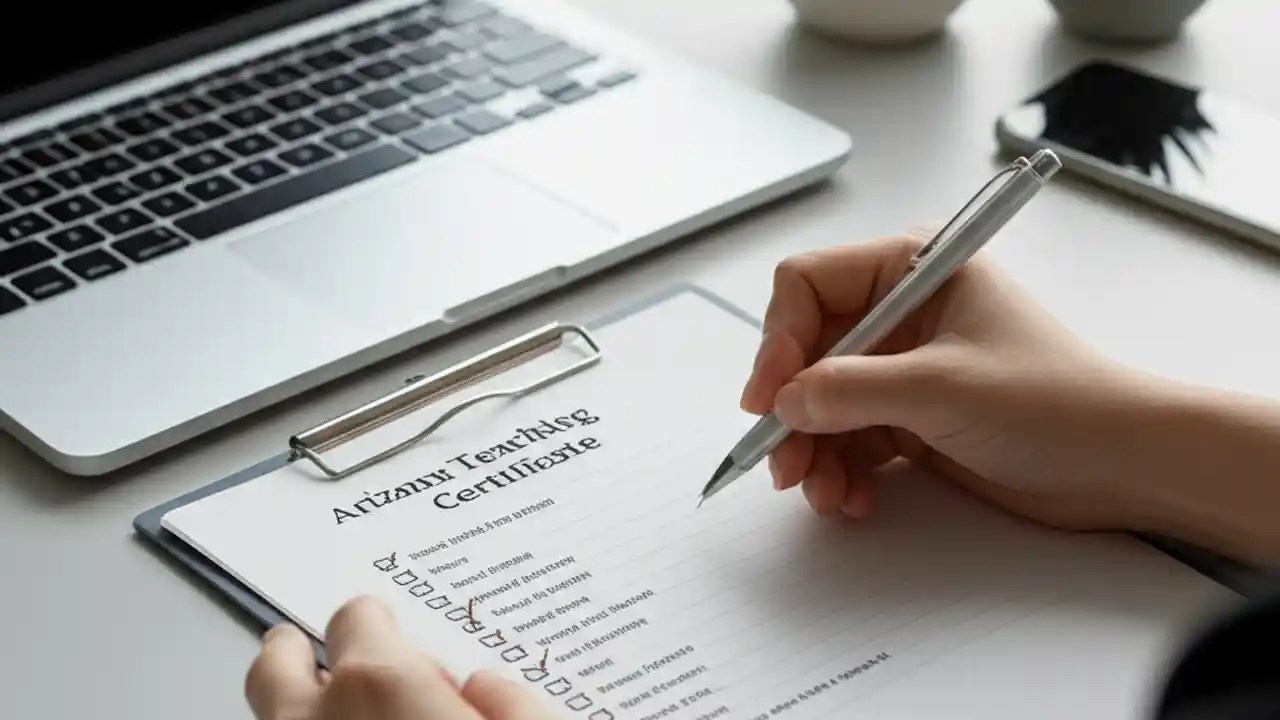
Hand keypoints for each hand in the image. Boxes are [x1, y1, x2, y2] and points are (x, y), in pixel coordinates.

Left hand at [245, 596, 555, 719]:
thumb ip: (511, 702)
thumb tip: (489, 687)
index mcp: (379, 686)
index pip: (358, 618)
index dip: (380, 625)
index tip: (398, 636)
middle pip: (275, 664)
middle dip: (294, 650)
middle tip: (308, 648)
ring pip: (270, 713)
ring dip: (296, 702)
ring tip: (328, 702)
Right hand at [740, 229, 1156, 531]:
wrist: (1122, 465)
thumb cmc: (1055, 401)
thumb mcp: (942, 388)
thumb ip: (852, 390)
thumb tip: (783, 401)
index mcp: (914, 268)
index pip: (809, 285)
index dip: (779, 339)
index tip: (769, 398)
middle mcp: (903, 310)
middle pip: (808, 350)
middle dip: (793, 409)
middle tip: (783, 462)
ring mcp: (905, 366)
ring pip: (822, 402)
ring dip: (813, 450)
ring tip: (822, 494)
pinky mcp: (911, 416)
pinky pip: (850, 438)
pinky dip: (841, 470)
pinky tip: (852, 500)